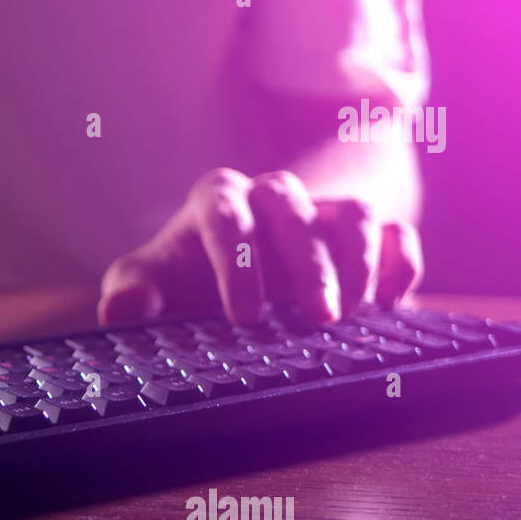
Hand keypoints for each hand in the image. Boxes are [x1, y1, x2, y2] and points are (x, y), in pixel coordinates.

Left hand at [97, 168, 421, 325]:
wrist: (223, 279)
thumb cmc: (181, 279)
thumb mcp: (148, 284)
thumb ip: (130, 292)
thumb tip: (120, 308)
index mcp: (216, 201)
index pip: (226, 217)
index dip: (238, 264)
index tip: (244, 317)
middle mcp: (271, 198)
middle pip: (295, 209)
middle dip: (309, 265)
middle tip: (318, 321)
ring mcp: (320, 213)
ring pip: (354, 213)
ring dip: (359, 262)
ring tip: (353, 317)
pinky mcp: (360, 238)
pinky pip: (395, 234)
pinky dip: (401, 264)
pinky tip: (392, 306)